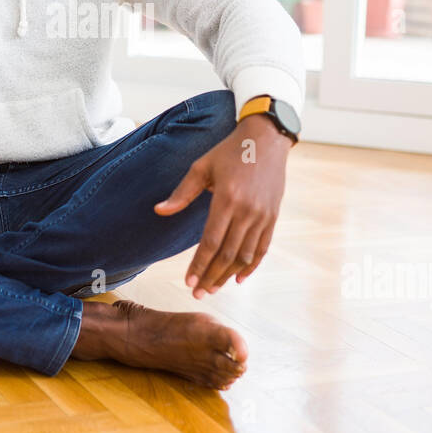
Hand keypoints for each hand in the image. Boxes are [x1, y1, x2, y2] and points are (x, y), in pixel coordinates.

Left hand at [153, 114, 291, 297]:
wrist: (266, 139)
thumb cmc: (229, 151)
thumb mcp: (201, 167)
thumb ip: (181, 193)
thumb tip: (159, 211)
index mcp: (227, 198)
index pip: (210, 241)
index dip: (198, 265)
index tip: (188, 282)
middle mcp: (247, 210)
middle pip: (227, 254)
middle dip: (210, 277)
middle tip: (198, 293)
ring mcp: (263, 215)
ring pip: (244, 255)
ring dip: (228, 275)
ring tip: (213, 288)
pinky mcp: (273, 217)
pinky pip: (262, 248)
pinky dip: (251, 266)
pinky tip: (239, 278)